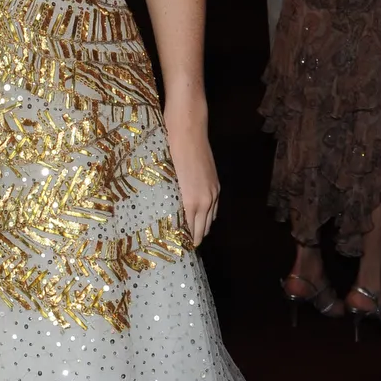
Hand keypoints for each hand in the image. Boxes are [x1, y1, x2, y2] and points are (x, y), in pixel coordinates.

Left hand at [165, 107, 219, 246]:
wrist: (188, 129)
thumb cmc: (169, 152)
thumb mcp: (165, 180)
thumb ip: (168, 202)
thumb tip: (166, 218)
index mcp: (191, 202)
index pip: (189, 233)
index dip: (182, 244)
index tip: (173, 250)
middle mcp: (206, 201)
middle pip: (201, 231)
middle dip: (191, 239)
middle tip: (177, 245)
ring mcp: (213, 193)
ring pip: (209, 221)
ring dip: (199, 228)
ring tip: (186, 234)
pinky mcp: (216, 185)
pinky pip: (213, 209)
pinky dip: (206, 217)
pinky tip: (197, 217)